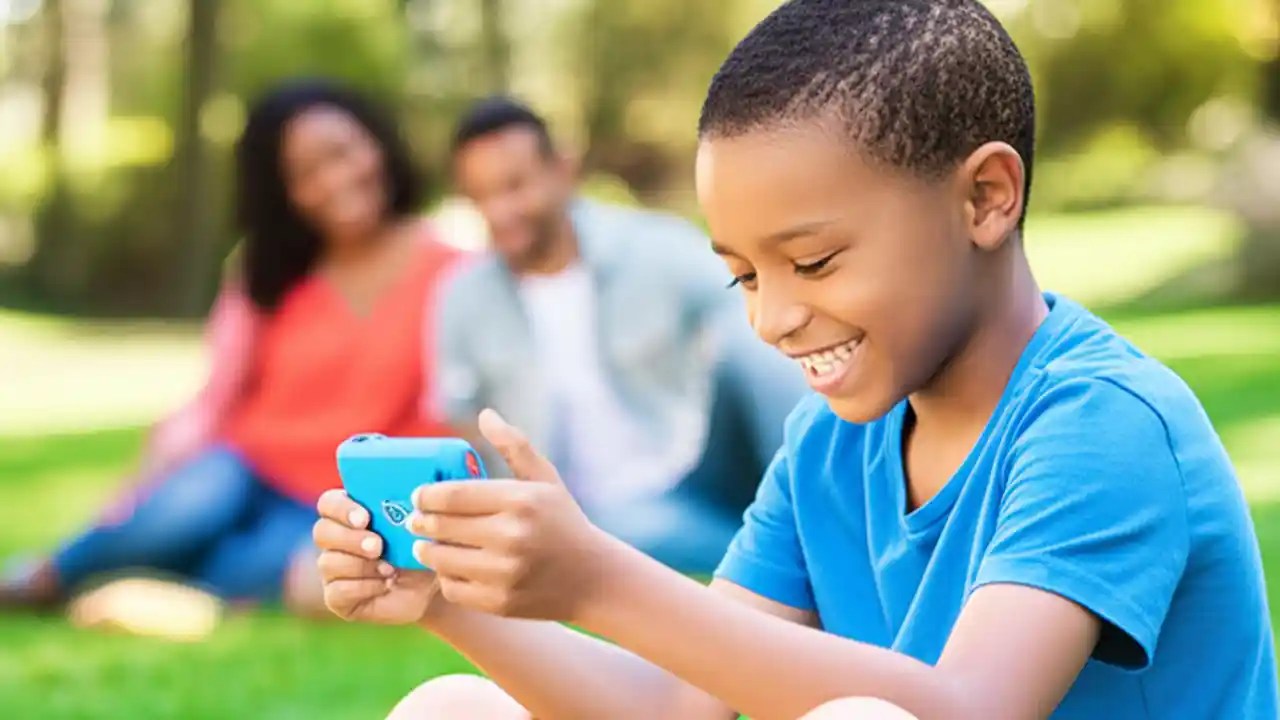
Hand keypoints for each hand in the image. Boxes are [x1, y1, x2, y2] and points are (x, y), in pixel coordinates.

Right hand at [312, 490, 440, 623]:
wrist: (430, 587)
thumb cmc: (422, 548)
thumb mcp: (418, 525)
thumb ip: (407, 508)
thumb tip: (411, 496)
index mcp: (350, 513)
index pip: (329, 503)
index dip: (341, 509)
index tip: (364, 518)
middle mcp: (335, 539)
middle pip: (322, 531)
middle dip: (350, 538)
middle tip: (378, 546)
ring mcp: (333, 569)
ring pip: (328, 562)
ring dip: (361, 565)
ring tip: (390, 569)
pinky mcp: (337, 597)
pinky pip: (336, 591)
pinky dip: (363, 587)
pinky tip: (385, 585)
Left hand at [409, 409, 615, 622]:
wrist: (592, 578)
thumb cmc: (563, 522)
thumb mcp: (545, 479)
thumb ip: (514, 446)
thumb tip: (485, 415)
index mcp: (520, 500)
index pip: (452, 495)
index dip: (425, 495)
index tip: (419, 496)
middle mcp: (512, 536)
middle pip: (441, 526)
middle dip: (421, 522)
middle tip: (416, 520)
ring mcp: (505, 572)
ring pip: (441, 559)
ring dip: (427, 551)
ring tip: (427, 545)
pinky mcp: (499, 601)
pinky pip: (452, 588)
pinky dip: (445, 577)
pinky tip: (451, 568)